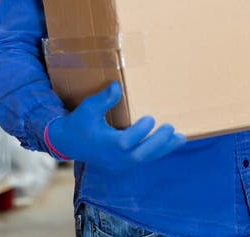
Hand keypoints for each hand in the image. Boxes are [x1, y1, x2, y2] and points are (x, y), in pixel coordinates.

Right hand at [46, 82, 185, 170]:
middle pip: (141, 155)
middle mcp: (115, 158)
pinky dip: (158, 151)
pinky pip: (143, 158)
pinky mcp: (123, 163)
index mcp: (106, 145)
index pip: (126, 142)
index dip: (140, 132)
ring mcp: (120, 163)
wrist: (69, 143)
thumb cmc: (79, 123)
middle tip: (171, 128)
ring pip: (145, 159)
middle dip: (159, 143)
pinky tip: (170, 142)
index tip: (151, 117)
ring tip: (181, 138)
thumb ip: (102, 100)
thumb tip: (117, 86)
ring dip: (164, 149)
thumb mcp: (88, 109)